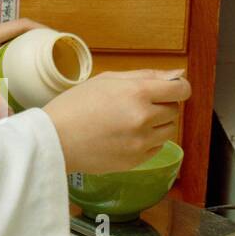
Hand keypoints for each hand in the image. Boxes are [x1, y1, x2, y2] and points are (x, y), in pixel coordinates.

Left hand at [0, 18, 45, 127]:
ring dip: (14, 58)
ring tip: (27, 73)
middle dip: (30, 48)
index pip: (23, 25)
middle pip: (15, 37)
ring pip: (1, 49)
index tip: (55, 41)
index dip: (42, 30)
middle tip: (44, 63)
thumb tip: (9, 116)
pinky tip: (0, 84)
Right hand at [43, 70, 190, 173]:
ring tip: (131, 122)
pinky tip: (126, 136)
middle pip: (174, 110)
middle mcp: (144, 118)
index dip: (178, 88)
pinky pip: (156, 148)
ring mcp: (141, 142)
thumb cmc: (75, 105)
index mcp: (138, 92)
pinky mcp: (136, 161)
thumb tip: (178, 75)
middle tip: (136, 105)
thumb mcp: (108, 80)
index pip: (180, 89)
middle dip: (162, 105)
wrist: (54, 140)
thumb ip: (146, 75)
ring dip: (157, 124)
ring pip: (169, 130)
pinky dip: (148, 142)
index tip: (169, 89)